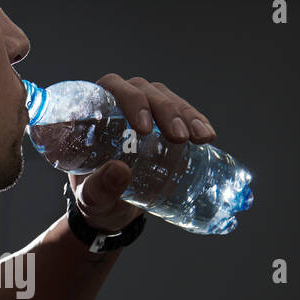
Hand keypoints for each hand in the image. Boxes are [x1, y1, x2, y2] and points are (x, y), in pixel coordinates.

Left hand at [67, 73, 216, 232]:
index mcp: (95, 114)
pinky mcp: (165, 126)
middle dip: (165, 110)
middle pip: (144, 91)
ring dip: (185, 115)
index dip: (130, 99)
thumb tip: (119, 171)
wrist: (112, 211)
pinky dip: (197, 122)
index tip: (144, 128)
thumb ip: (98, 189)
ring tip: (199, 138)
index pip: (112, 88)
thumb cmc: (95, 198)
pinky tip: (207, 136)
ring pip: (166, 99)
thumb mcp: (92, 199)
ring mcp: (145, 113)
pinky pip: (183, 114)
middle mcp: (120, 106)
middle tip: (178, 137)